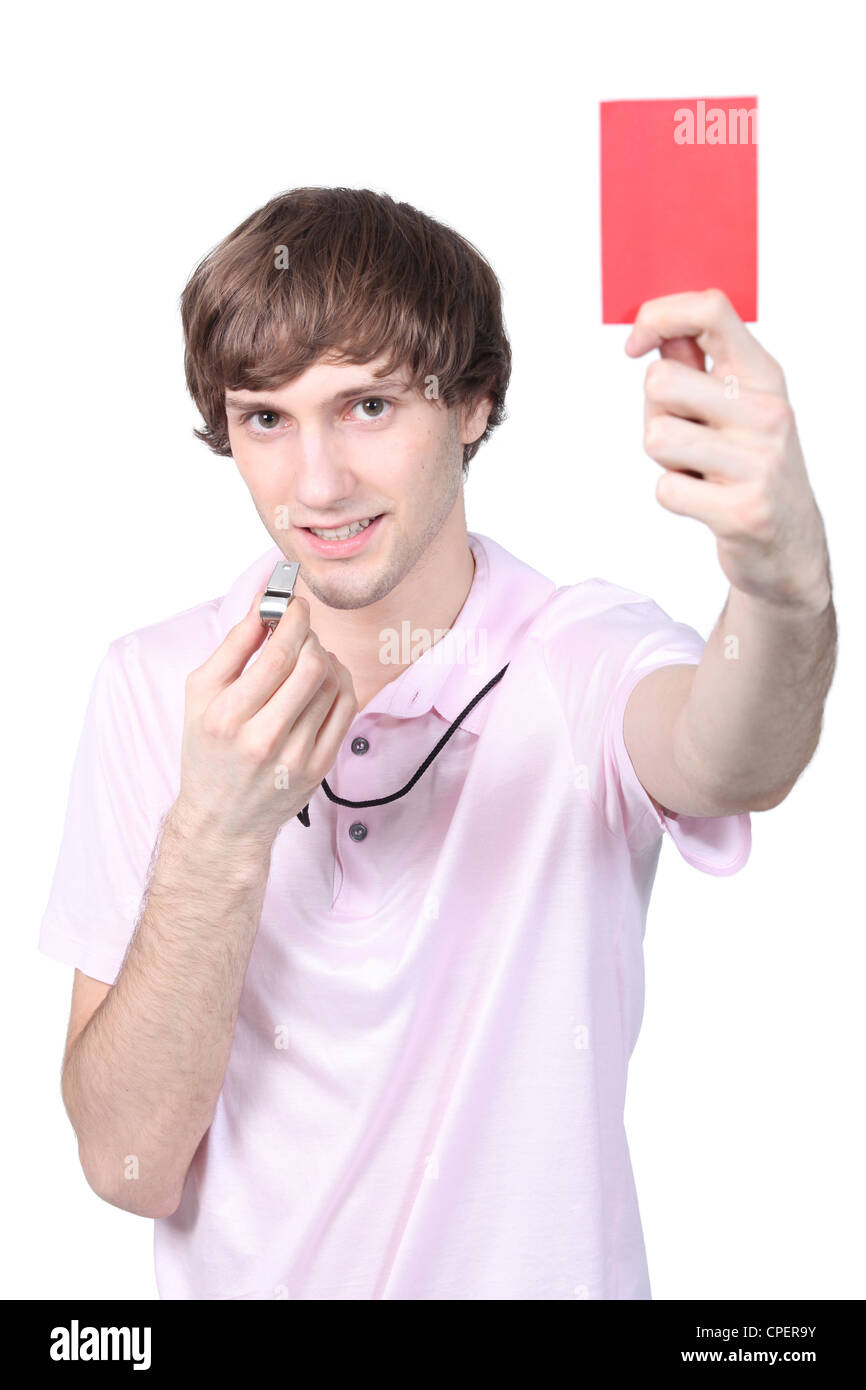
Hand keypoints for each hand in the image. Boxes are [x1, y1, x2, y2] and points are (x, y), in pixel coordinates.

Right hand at [174, 587, 357, 849]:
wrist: (222, 819)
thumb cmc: (207, 749)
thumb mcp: (200, 695)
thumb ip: (232, 646)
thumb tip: (264, 604)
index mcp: (227, 717)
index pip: (277, 654)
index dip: (293, 619)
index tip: (294, 604)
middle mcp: (263, 740)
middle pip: (310, 666)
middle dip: (310, 636)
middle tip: (300, 630)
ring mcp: (296, 757)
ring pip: (331, 684)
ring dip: (325, 657)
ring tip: (308, 655)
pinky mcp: (319, 767)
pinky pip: (345, 708)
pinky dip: (340, 681)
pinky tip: (325, 676)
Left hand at [625, 288, 831, 612]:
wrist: (788, 546)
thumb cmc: (750, 468)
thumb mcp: (734, 408)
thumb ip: (696, 366)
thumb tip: (656, 329)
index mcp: (763, 376)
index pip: (711, 309)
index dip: (658, 316)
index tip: (634, 345)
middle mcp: (768, 412)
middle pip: (660, 380)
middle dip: (653, 412)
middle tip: (683, 438)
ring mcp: (759, 462)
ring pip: (656, 436)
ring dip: (663, 460)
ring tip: (697, 470)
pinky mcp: (742, 511)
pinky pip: (665, 490)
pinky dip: (673, 497)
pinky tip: (704, 501)